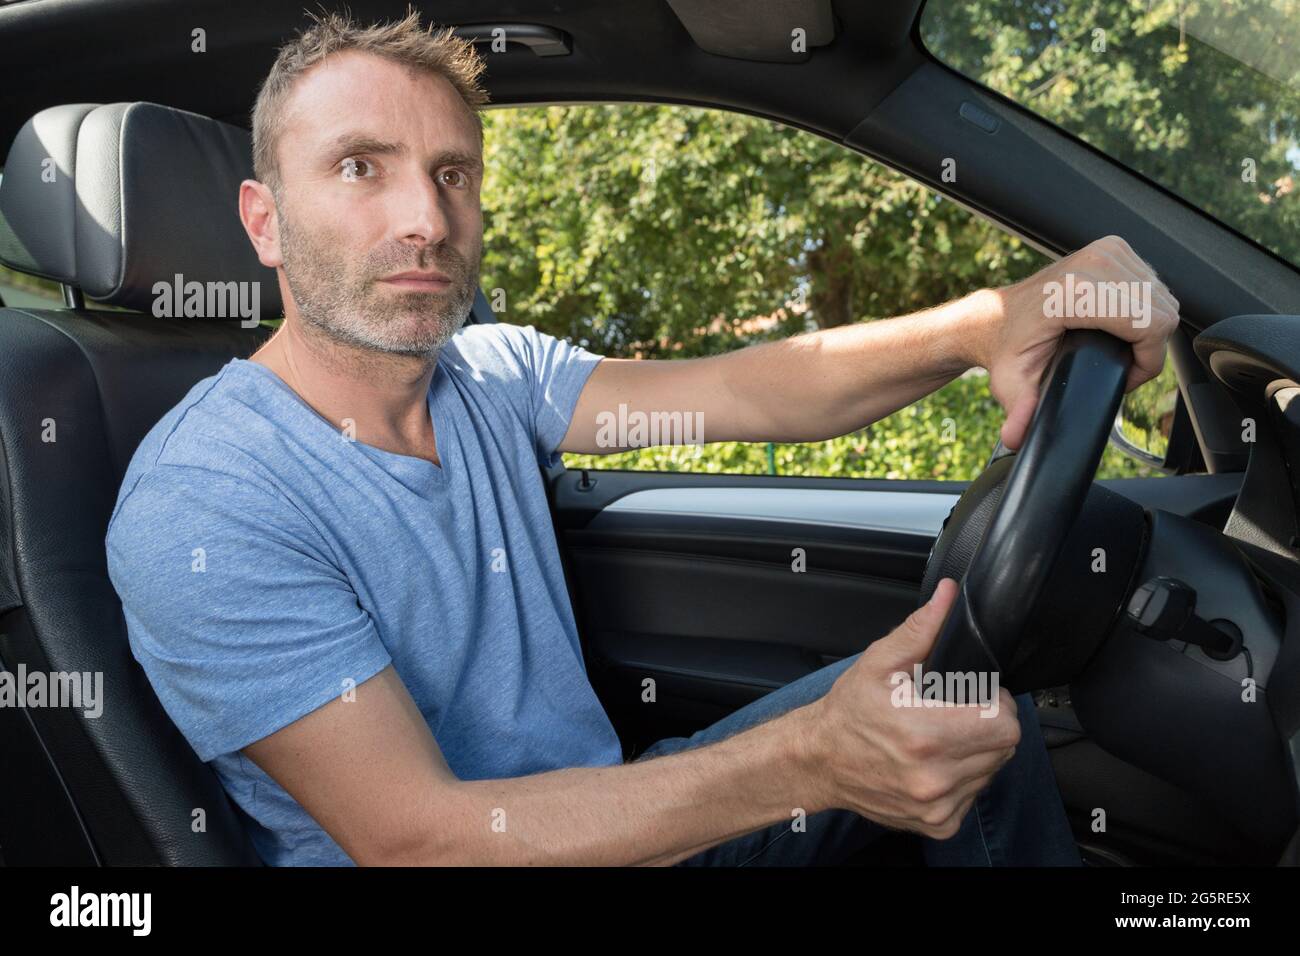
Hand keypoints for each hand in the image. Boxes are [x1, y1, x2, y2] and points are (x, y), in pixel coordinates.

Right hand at [805, 579, 1020, 838]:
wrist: (818, 760)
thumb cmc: (848, 713)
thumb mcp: (879, 662)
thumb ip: (921, 630)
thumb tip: (948, 596)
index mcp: (924, 735)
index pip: (1003, 722)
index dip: (996, 703)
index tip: (974, 695)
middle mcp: (934, 777)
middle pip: (1004, 747)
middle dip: (989, 725)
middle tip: (957, 712)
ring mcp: (937, 806)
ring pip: (993, 772)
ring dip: (978, 752)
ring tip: (943, 736)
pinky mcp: (938, 824)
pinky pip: (974, 796)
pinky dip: (964, 778)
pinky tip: (936, 762)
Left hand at [972, 235, 1179, 449]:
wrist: (996, 318)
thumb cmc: (1007, 349)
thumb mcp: (1012, 383)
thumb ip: (1020, 411)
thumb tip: (1017, 437)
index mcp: (1077, 291)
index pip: (1150, 324)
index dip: (1147, 360)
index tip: (1124, 377)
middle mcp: (1095, 263)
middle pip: (1163, 312)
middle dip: (1150, 348)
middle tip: (1121, 366)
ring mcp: (1106, 250)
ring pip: (1163, 297)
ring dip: (1149, 328)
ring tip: (1119, 347)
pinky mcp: (1112, 247)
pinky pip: (1154, 282)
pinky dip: (1146, 307)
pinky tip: (1121, 322)